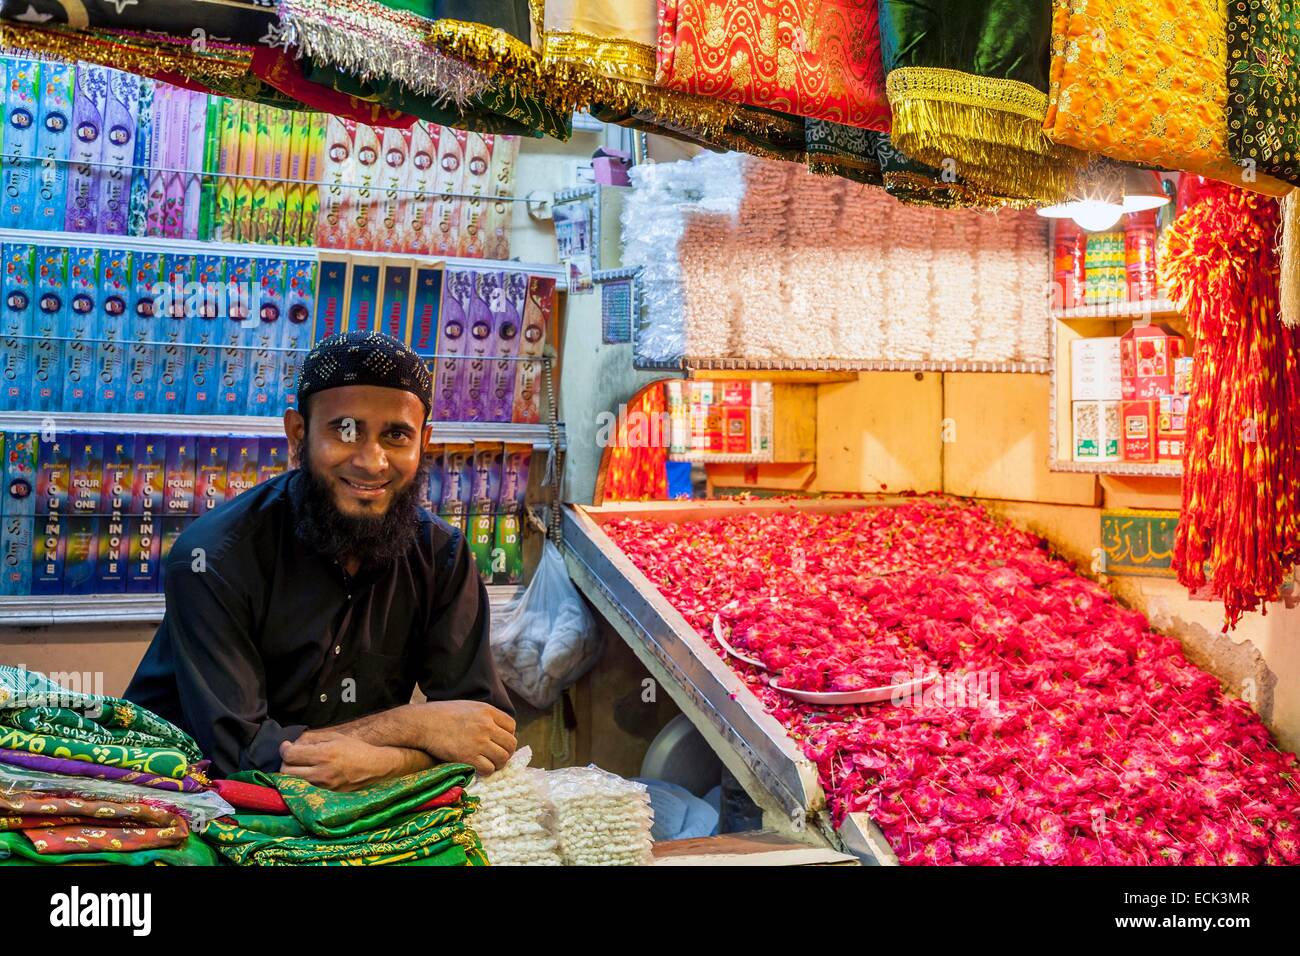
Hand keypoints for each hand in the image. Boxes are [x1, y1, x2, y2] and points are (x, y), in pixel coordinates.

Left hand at [278, 733, 407, 791]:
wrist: (374, 766)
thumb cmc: (355, 748)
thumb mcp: (334, 737)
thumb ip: (312, 739)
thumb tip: (294, 743)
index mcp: (323, 755)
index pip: (290, 755)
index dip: (284, 749)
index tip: (287, 746)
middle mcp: (321, 772)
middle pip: (286, 771)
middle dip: (286, 762)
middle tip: (293, 756)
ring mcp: (323, 786)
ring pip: (294, 782)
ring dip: (293, 773)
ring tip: (302, 765)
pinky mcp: (326, 795)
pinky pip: (306, 788)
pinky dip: (304, 781)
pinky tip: (311, 774)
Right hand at [413, 701, 516, 775]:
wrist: (422, 723)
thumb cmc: (441, 715)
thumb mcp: (468, 707)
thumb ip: (484, 716)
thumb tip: (497, 730)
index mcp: (487, 711)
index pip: (511, 726)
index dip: (507, 735)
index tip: (499, 741)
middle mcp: (486, 725)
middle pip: (511, 743)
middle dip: (506, 752)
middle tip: (496, 756)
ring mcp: (478, 741)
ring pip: (502, 758)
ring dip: (497, 763)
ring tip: (489, 763)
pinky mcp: (468, 757)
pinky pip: (488, 768)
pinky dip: (486, 770)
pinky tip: (478, 767)